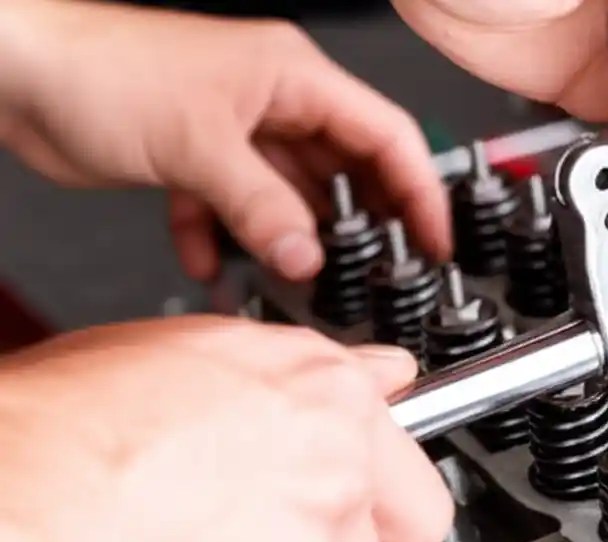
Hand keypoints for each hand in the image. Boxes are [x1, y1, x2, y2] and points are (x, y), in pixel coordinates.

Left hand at [0, 0, 449, 281]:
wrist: (18, 74)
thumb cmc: (101, 69)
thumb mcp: (200, 146)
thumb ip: (263, 209)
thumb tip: (310, 257)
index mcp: (293, 77)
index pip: (384, 134)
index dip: (418, 189)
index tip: (435, 239)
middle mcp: (273, 102)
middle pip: (343, 168)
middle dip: (359, 220)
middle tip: (378, 268)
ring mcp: (236, 131)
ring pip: (289, 194)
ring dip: (291, 236)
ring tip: (305, 275)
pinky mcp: (198, 158)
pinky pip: (233, 208)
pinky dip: (226, 238)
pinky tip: (214, 262)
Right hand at [0, 317, 451, 541]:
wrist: (10, 489)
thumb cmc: (80, 417)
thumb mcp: (210, 350)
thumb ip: (323, 372)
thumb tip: (388, 373)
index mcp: (332, 405)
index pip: (421, 494)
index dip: (384, 508)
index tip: (367, 512)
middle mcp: (333, 482)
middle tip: (266, 536)